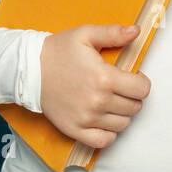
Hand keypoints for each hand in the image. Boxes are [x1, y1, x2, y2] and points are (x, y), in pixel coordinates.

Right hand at [38, 23, 151, 149]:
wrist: (30, 70)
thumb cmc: (58, 51)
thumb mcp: (86, 34)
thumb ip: (113, 33)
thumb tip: (136, 31)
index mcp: (104, 78)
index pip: (142, 89)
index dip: (141, 82)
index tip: (133, 77)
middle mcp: (98, 101)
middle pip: (134, 107)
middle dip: (132, 96)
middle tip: (121, 87)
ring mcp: (87, 119)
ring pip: (123, 124)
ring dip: (122, 113)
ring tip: (112, 101)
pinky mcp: (76, 130)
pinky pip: (105, 141)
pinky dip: (109, 133)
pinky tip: (104, 119)